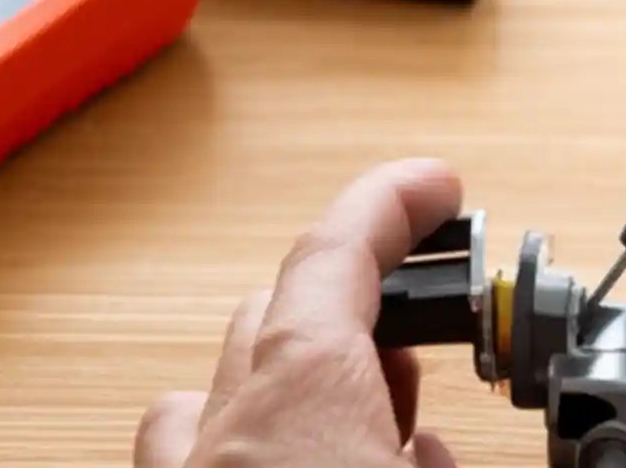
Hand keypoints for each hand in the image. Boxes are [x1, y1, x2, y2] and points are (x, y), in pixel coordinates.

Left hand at [133, 158, 462, 467]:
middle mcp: (220, 435)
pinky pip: (190, 451)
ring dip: (296, 369)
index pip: (334, 259)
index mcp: (298, 401)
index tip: (433, 184)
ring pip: (220, 384)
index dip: (389, 205)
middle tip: (420, 318)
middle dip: (351, 298)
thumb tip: (426, 452)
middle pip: (275, 314)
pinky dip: (245, 435)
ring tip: (369, 401)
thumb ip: (436, 455)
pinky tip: (295, 458)